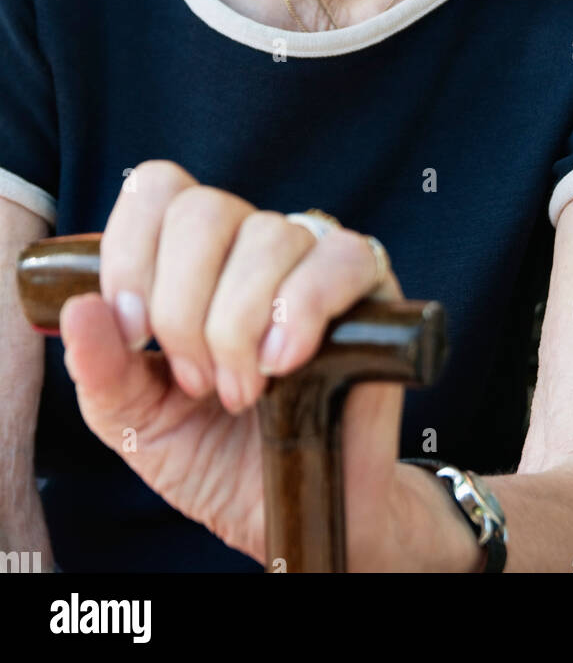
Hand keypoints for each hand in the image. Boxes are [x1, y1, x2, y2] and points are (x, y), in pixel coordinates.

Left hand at [57, 160, 414, 568]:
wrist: (290, 507)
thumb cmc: (213, 453)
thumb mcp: (133, 418)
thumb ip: (99, 367)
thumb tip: (80, 310)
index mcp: (188, 254)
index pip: (158, 189)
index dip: (132, 254)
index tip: (133, 336)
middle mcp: (249, 240)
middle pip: (204, 210)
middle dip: (184, 308)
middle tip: (195, 380)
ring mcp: (312, 254)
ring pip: (268, 237)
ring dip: (239, 328)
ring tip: (244, 391)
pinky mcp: (370, 282)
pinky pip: (340, 259)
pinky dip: (301, 313)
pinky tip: (286, 365)